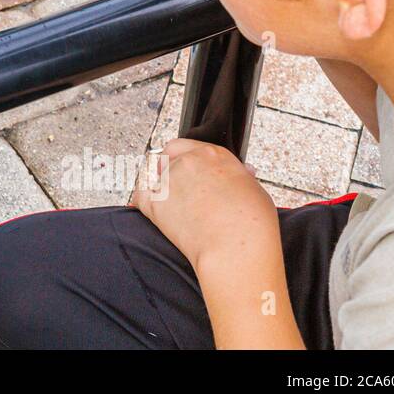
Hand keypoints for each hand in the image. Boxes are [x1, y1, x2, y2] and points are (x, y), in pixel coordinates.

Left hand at [131, 138, 278, 271]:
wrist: (236, 247)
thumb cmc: (251, 225)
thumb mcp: (253, 189)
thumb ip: (237, 177)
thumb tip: (238, 175)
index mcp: (213, 155)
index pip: (184, 146)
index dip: (182, 159)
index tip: (185, 171)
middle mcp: (188, 161)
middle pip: (166, 159)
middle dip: (170, 172)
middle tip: (179, 191)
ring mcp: (169, 180)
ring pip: (153, 176)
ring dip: (161, 189)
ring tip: (178, 209)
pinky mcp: (155, 201)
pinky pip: (140, 195)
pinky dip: (145, 203)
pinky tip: (159, 212)